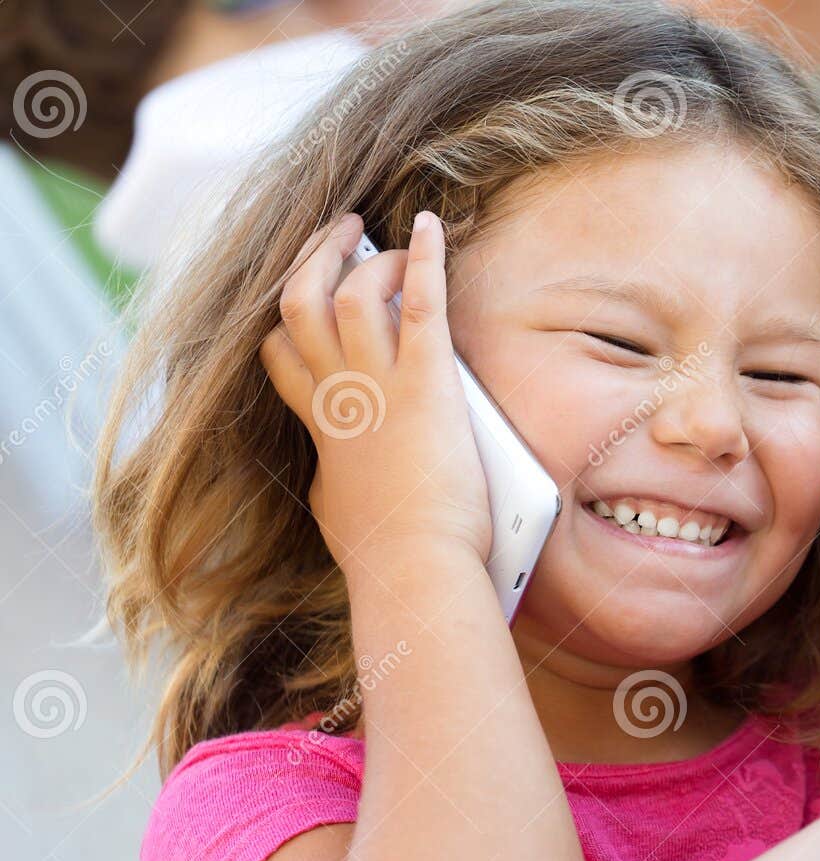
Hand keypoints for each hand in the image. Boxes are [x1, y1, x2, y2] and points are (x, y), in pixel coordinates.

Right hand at [259, 212, 490, 571]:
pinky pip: (421, 303)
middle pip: (301, 304)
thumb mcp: (338, 511)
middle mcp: (340, 396)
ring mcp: (378, 385)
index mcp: (321, 427)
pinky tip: (431, 226)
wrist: (415, 567)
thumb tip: (335, 476)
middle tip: (341, 231)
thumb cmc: (387, 552)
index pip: (280, 355)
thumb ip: (333, 478)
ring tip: (393, 243)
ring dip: (372, 260)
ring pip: (351, 293)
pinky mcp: (426, 383)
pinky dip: (426, 258)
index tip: (308, 300)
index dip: (289, 321)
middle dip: (316, 258)